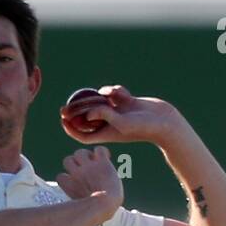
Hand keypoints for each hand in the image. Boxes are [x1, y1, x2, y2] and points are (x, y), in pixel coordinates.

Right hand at [55, 145, 122, 216]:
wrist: (107, 205)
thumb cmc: (96, 212)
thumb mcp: (79, 208)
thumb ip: (75, 199)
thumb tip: (76, 202)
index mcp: (69, 186)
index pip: (61, 176)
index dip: (68, 178)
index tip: (76, 183)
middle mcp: (76, 174)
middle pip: (67, 160)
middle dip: (76, 164)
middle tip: (87, 171)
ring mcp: (89, 167)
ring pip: (80, 152)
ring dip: (87, 156)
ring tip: (95, 164)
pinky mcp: (102, 162)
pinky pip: (99, 150)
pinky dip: (102, 153)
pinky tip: (106, 159)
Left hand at [60, 85, 177, 145]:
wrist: (163, 120)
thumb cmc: (143, 126)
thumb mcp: (122, 124)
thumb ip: (104, 117)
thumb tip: (87, 113)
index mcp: (106, 134)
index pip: (83, 135)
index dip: (70, 129)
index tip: (62, 119)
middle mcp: (110, 124)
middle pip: (87, 118)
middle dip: (76, 111)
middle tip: (64, 105)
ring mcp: (118, 113)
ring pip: (100, 102)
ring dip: (100, 96)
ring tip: (108, 95)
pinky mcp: (126, 103)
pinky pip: (113, 94)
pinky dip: (115, 90)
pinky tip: (122, 92)